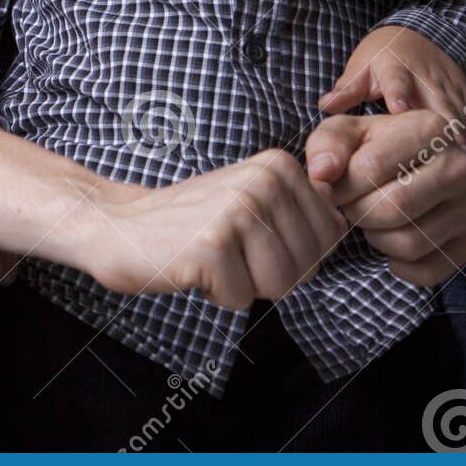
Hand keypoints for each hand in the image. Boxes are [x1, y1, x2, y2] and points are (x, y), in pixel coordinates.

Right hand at [77, 149, 347, 310]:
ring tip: (214, 256)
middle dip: (270, 274)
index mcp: (279, 166)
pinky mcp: (213, 245)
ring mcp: (238, 210)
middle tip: (229, 249)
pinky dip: (217, 294)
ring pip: (280, 284)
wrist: (123, 226)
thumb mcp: (254, 202)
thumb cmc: (193, 222)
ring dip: (245, 285)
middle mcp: (263, 180)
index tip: (251, 235)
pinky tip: (194, 265)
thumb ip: (301, 211)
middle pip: (307, 266)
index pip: (327, 239)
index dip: (292, 254)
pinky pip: (241, 299)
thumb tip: (342, 225)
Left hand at [305, 108, 465, 286]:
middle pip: (394, 208)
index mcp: (429, 128)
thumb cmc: (372, 147)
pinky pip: (427, 271)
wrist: (410, 165)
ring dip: (376, 238)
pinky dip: (398, 264)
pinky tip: (390, 239)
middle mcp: (459, 166)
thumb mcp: (346, 132)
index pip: (371, 168)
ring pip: (410, 243)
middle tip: (351, 205)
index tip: (335, 187)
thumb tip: (322, 173)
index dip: (341, 185)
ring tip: (371, 218)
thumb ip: (327, 144)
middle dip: (358, 213)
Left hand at [318, 25, 465, 149]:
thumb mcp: (360, 67)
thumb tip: (325, 105)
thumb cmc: (379, 57)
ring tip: (461, 162)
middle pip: (436, 100)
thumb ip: (346, 88)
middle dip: (441, 125)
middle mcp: (425, 75)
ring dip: (459, 134)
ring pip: (457, 109)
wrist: (411, 35)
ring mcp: (447, 83)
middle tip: (444, 153)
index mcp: (395, 66)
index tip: (399, 109)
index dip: (398, 94)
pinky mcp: (463, 91)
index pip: (397, 80)